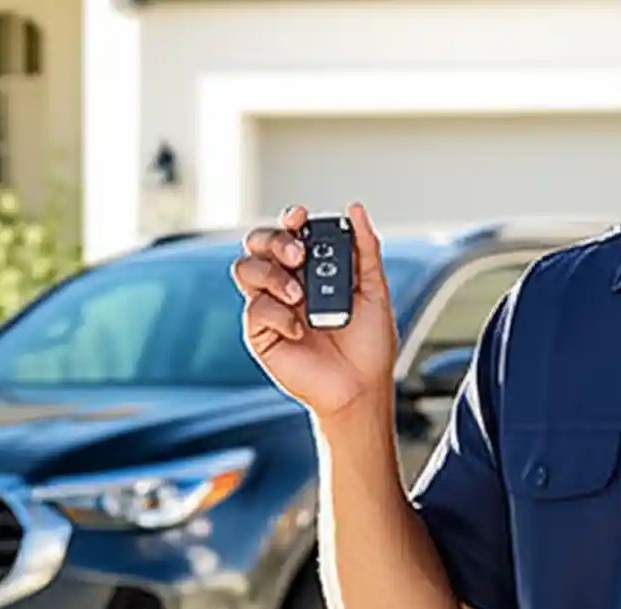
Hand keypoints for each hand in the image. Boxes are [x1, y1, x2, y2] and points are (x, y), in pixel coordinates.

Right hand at [231, 203, 397, 417]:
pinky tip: (299, 331)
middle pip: (258, 243)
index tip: (301, 217)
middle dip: (274, 241)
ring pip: (245, 269)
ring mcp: (271, 307)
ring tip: (299, 297)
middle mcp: (287, 284)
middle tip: (298, 257)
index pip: (290, 233)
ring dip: (272, 275)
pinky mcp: (260, 334)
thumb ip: (366, 249)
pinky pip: (255, 310)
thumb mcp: (375, 290)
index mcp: (313, 270)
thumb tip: (355, 210)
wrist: (361, 386)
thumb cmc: (369, 344)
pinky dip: (278, 315)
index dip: (289, 219)